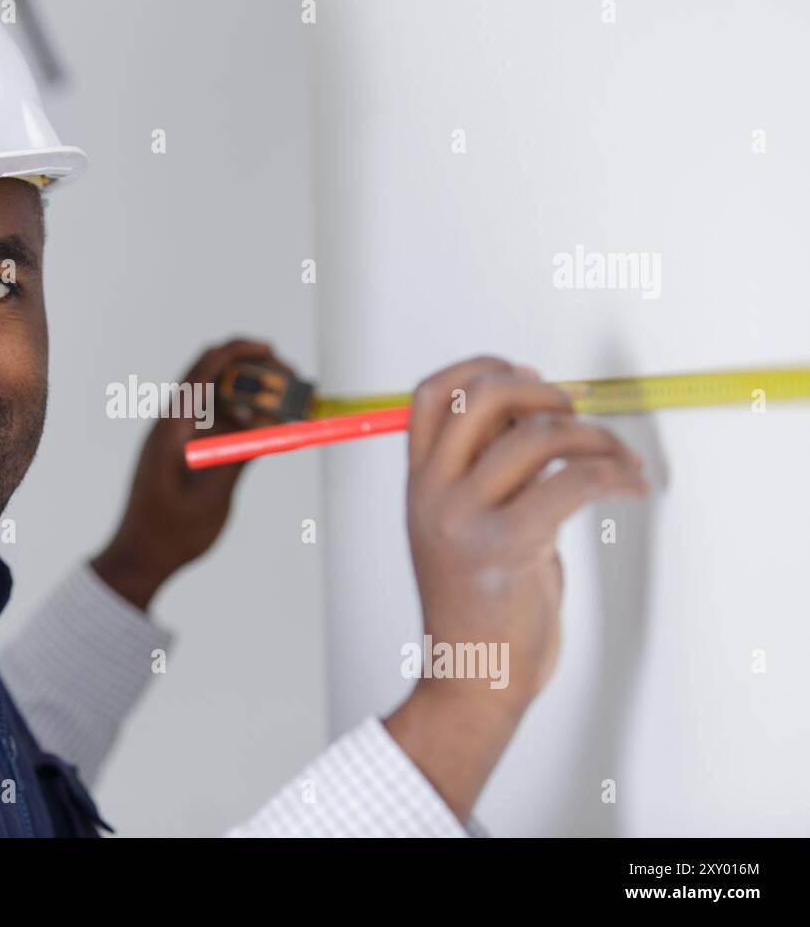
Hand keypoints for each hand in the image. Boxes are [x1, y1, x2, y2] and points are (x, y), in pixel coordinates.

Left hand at [91, 338, 294, 609]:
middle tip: (292, 381)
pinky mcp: (189, 451)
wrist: (140, 558)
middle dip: (254, 370)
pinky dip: (246, 419)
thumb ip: (242, 454)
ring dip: (253, 395)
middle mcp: (174, 424)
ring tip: (289, 404)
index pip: (205, 369)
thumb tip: (276, 422)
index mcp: (173, 427)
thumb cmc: (171, 532)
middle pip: (214, 376)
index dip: (238, 350)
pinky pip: (219, 423)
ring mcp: (181, 436)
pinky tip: (271, 429)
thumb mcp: (213, 495)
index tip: (272, 349)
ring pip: (219, 399)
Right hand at [384, 355, 647, 820]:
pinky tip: (630, 487)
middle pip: (483, 396)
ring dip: (595, 436)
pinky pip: (573, 481)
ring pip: (537, 434)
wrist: (471, 680)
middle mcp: (432, 494)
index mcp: (417, 485)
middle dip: (543, 390)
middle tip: (575, 414)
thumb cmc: (478, 607)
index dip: (481, 367)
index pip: (430, 395)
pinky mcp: (508, 547)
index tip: (527, 376)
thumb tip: (533, 410)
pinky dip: (615, 474)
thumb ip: (486, 470)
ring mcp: (464, 519)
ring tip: (617, 459)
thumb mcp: (462, 526)